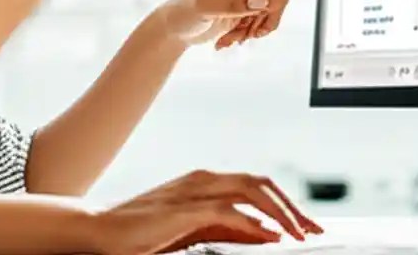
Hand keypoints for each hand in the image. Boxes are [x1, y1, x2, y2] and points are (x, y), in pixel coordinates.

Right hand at [88, 169, 322, 254]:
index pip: (257, 186)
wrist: (103, 232)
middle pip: (261, 183)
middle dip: (293, 206)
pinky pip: (227, 211)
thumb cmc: (144, 233)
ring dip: (280, 212)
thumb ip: (230, 230)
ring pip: (251, 190)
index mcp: (206, 183)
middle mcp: (203, 180)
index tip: (307, 226)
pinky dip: (253, 223)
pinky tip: (269, 237)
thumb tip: (267, 234)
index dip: (287, 204)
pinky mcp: (183, 209)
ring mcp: (193, 191)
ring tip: (299, 234)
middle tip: (314, 230)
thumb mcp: (196, 231)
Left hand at [154, 0, 332, 48]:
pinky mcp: (243, 13)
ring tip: (229, 39)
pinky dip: (246, 37)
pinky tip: (226, 42)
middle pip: (280, 0)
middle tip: (248, 35)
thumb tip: (263, 0)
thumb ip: (233, 5)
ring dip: (254, 32)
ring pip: (272, 17)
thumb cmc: (182, 13)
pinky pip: (260, 27)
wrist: (171, 29)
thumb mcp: (203, 9)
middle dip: (268, 22)